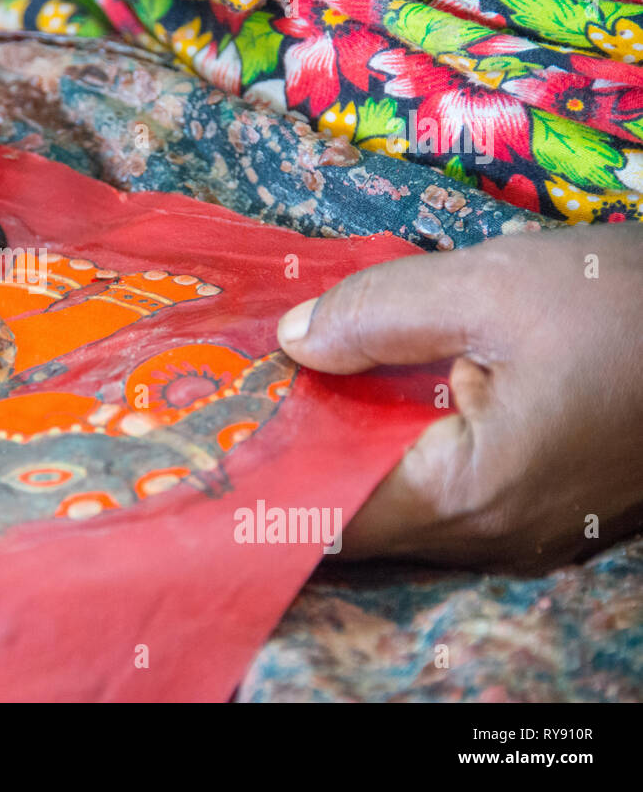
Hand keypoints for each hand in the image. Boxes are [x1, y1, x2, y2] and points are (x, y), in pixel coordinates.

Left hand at [277, 224, 642, 569]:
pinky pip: (449, 490)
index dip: (265, 472)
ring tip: (296, 386)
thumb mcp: (493, 287)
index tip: (221, 424)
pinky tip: (378, 393)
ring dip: (351, 448)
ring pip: (402, 502)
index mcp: (466, 495)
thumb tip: (292, 340)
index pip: (325, 516)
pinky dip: (404, 448)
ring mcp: (525, 529)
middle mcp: (491, 536)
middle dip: (299, 454)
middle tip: (242, 396)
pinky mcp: (547, 507)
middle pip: (358, 512)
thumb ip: (376, 313)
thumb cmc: (634, 307)